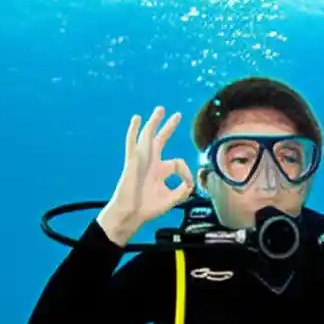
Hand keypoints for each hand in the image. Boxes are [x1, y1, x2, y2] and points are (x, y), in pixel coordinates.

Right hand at [97, 107, 194, 245]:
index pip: (179, 163)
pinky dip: (133, 130)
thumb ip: (183, 190)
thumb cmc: (148, 208)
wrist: (132, 214)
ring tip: (160, 109)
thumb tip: (190, 184)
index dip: (187, 173)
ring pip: (147, 136)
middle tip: (177, 115)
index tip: (188, 184)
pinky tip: (136, 119)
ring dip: (154, 122)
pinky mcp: (133, 162)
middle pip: (161, 140)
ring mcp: (142, 161)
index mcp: (161, 171)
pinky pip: (132, 143)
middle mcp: (151, 162)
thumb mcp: (172, 199)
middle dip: (169, 127)